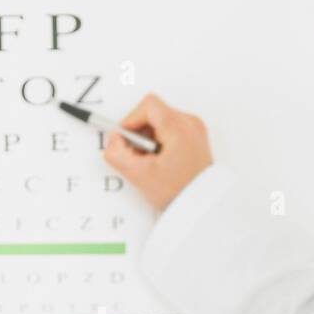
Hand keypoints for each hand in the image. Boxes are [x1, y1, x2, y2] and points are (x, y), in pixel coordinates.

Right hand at [102, 92, 212, 210]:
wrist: (200, 208)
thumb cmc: (179, 194)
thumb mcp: (139, 175)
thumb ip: (117, 153)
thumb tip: (113, 140)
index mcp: (179, 127)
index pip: (148, 105)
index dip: (130, 119)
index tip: (126, 138)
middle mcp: (190, 124)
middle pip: (154, 114)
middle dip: (140, 134)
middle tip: (139, 156)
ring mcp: (195, 131)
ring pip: (161, 123)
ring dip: (149, 140)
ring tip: (151, 163)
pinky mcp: (195, 140)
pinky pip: (171, 132)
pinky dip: (160, 144)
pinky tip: (160, 163)